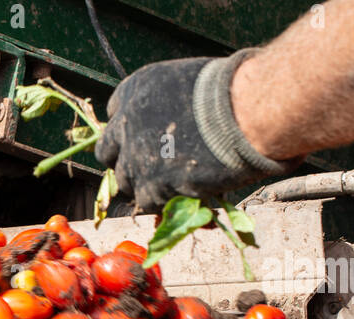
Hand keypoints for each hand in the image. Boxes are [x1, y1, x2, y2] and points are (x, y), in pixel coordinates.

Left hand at [94, 50, 299, 212]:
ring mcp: (134, 157)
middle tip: (150, 166)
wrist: (244, 112)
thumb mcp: (186, 83)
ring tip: (171, 181)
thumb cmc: (229, 90)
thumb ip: (166, 104)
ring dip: (143, 183)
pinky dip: (161, 200)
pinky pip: (146, 200)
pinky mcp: (151, 184)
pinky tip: (181, 192)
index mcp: (133, 91)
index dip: (130, 131)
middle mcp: (125, 123)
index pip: (115, 116)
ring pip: (125, 181)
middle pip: (109, 153)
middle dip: (126, 160)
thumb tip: (169, 120)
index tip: (146, 138)